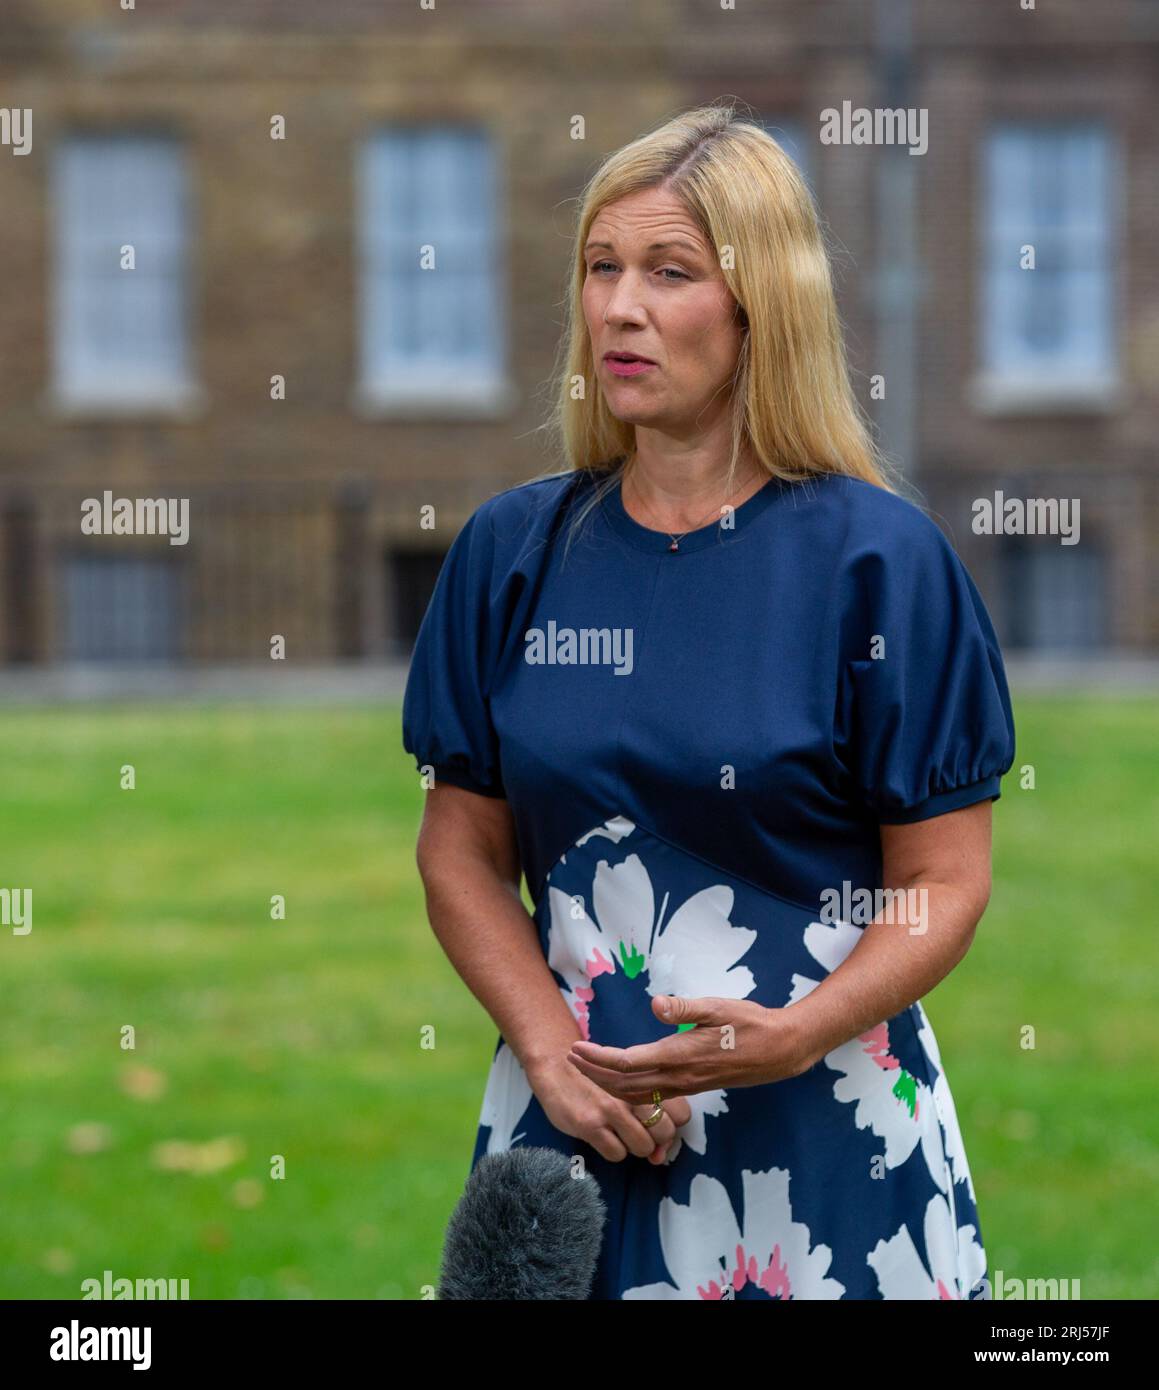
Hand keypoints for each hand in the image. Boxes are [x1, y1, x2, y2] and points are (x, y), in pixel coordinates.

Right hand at [527, 1049, 692, 1165]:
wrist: (557, 1065)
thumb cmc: (597, 1076)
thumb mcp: (628, 1083)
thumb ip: (650, 1111)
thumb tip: (659, 1155)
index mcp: (645, 1079)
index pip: (682, 1115)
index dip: (672, 1124)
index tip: (658, 1123)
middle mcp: (632, 1094)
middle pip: (666, 1133)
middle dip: (655, 1140)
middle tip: (637, 1131)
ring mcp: (611, 1110)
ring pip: (643, 1147)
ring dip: (634, 1146)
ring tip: (620, 1133)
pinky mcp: (590, 1125)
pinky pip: (616, 1154)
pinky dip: (613, 1150)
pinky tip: (603, 1135)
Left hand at [566, 995, 811, 1104]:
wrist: (781, 1050)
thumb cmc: (750, 1023)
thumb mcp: (720, 1006)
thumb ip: (686, 1007)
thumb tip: (655, 1004)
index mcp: (680, 1056)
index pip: (628, 1063)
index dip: (598, 1059)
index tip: (576, 1049)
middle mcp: (680, 1077)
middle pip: (625, 1084)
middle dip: (594, 1074)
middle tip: (569, 1059)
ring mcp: (687, 1085)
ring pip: (637, 1094)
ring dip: (608, 1084)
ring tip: (587, 1069)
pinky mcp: (694, 1086)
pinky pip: (653, 1095)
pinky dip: (629, 1090)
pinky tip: (621, 1080)